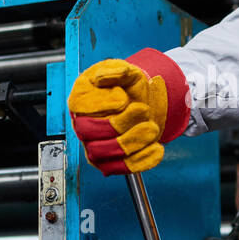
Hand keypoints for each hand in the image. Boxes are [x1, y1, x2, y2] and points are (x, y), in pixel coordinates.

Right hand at [67, 48, 189, 174]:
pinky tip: (157, 148)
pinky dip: (141, 161)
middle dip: (118, 123)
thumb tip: (100, 77)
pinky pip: (121, 168)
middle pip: (89, 131)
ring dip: (130, 142)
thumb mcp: (128, 72)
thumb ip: (116, 71)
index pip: (80, 106)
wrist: (146, 103)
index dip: (102, 104)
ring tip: (152, 128)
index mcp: (81, 99)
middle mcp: (83, 125)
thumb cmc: (131, 87)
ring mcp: (94, 145)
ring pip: (102, 153)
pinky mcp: (111, 163)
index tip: (123, 97)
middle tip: (143, 110)